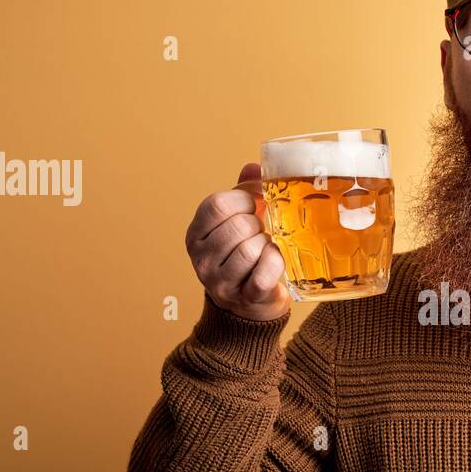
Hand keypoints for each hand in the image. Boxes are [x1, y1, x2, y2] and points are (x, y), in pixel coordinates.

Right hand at [185, 163, 291, 320]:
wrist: (248, 305)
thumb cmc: (244, 256)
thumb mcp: (237, 221)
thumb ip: (243, 193)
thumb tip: (254, 166)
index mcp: (196, 234)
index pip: (216, 205)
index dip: (243, 200)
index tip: (255, 205)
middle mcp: (201, 258)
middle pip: (237, 226)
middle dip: (258, 225)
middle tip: (262, 232)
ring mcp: (219, 281)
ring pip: (250, 250)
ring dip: (267, 245)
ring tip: (267, 248)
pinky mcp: (242, 298)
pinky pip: (263, 274)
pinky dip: (274, 265)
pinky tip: (274, 262)